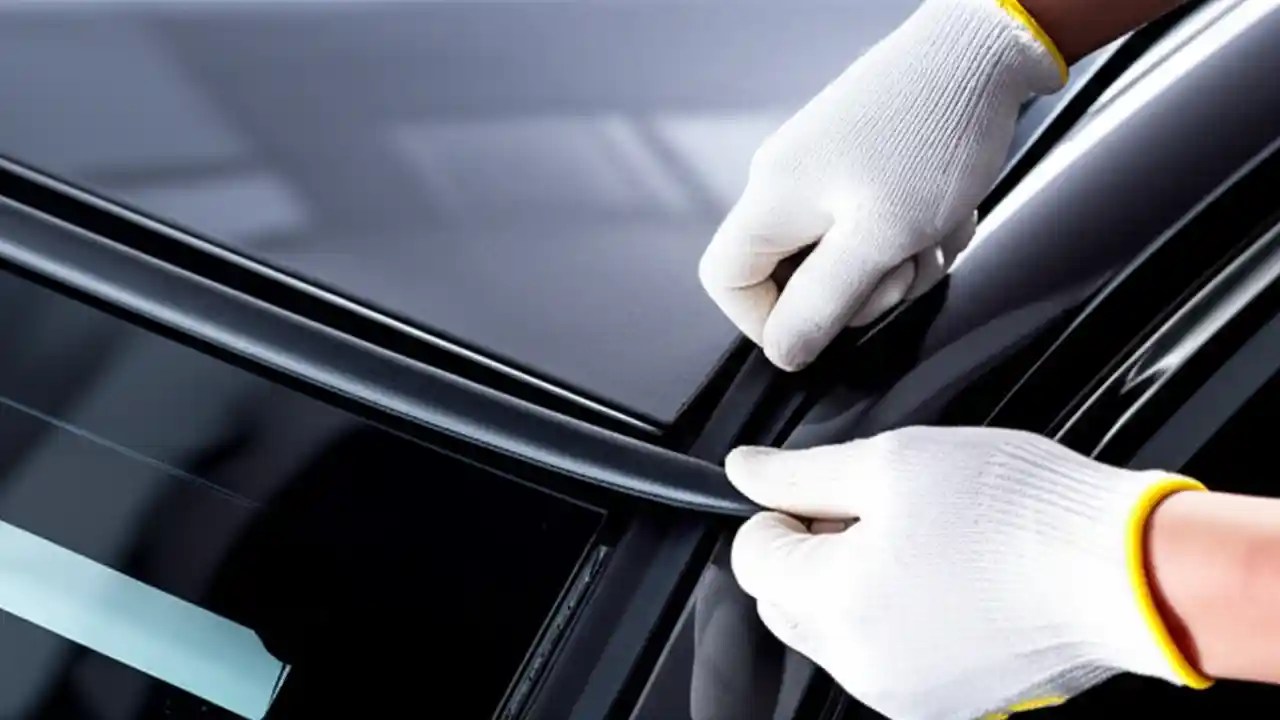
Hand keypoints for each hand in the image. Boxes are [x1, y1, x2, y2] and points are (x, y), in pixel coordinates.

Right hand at [698, 0, 1065, 370]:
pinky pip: (879, 228)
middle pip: (798, 277)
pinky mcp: (864, 166)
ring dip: (903, 262)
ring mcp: (827, 172)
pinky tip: (948, 210)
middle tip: (905, 265)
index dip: (768, 321)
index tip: (824, 330)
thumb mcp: (880, 238)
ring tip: (938, 228)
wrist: (985, 51)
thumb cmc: (933, 130)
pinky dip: (918, 233)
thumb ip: (824, 304)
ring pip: (849, 258)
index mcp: (773, 198)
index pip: (727, 281)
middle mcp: (789, 182)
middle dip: (862, 290)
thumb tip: (784, 352)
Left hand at [725, 426, 1210, 719]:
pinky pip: (885, 660)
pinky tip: (949, 585)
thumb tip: (745, 471)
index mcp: (832, 599)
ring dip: (853, 590)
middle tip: (875, 514)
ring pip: (834, 634)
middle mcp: (856, 662)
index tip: (822, 496)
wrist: (1119, 572)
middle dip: (810, 557)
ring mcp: (899, 693)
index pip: (751, 559)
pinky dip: (896, 623)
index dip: (781, 514)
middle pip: (785, 602)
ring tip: (924, 545)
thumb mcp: (892, 461)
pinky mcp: (942, 706)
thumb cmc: (1017, 510)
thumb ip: (802, 472)